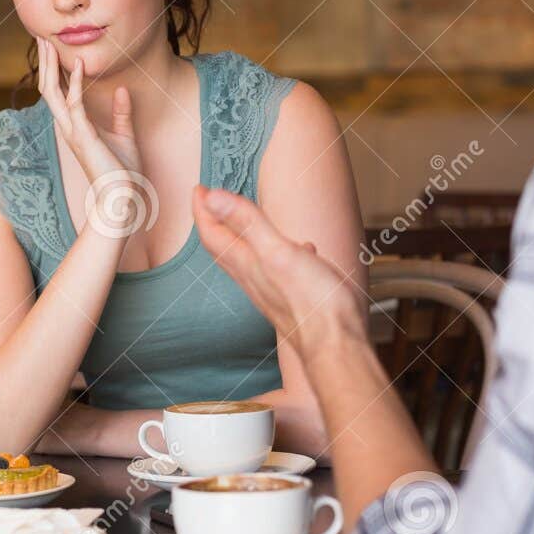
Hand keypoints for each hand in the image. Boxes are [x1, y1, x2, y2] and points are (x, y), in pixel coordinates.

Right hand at [36, 36, 142, 186]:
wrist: (122, 197)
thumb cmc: (122, 171)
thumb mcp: (125, 136)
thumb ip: (122, 114)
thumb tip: (123, 90)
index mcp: (75, 126)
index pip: (58, 92)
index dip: (53, 70)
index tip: (52, 48)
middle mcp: (68, 126)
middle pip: (48, 88)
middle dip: (44, 62)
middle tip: (41, 37)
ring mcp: (73, 131)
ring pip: (52, 92)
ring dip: (50, 66)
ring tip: (49, 43)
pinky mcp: (83, 136)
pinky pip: (74, 104)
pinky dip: (74, 83)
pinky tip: (77, 64)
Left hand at [191, 185, 364, 354]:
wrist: (336, 345)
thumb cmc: (312, 302)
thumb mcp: (277, 251)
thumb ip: (247, 222)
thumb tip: (212, 198)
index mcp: (247, 264)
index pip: (213, 234)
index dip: (202, 210)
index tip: (198, 189)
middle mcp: (253, 279)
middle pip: (223, 247)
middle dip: (214, 222)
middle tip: (209, 202)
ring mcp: (271, 290)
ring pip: (248, 258)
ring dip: (241, 236)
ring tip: (243, 222)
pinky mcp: (291, 297)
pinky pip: (277, 269)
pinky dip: (281, 252)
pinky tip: (301, 250)